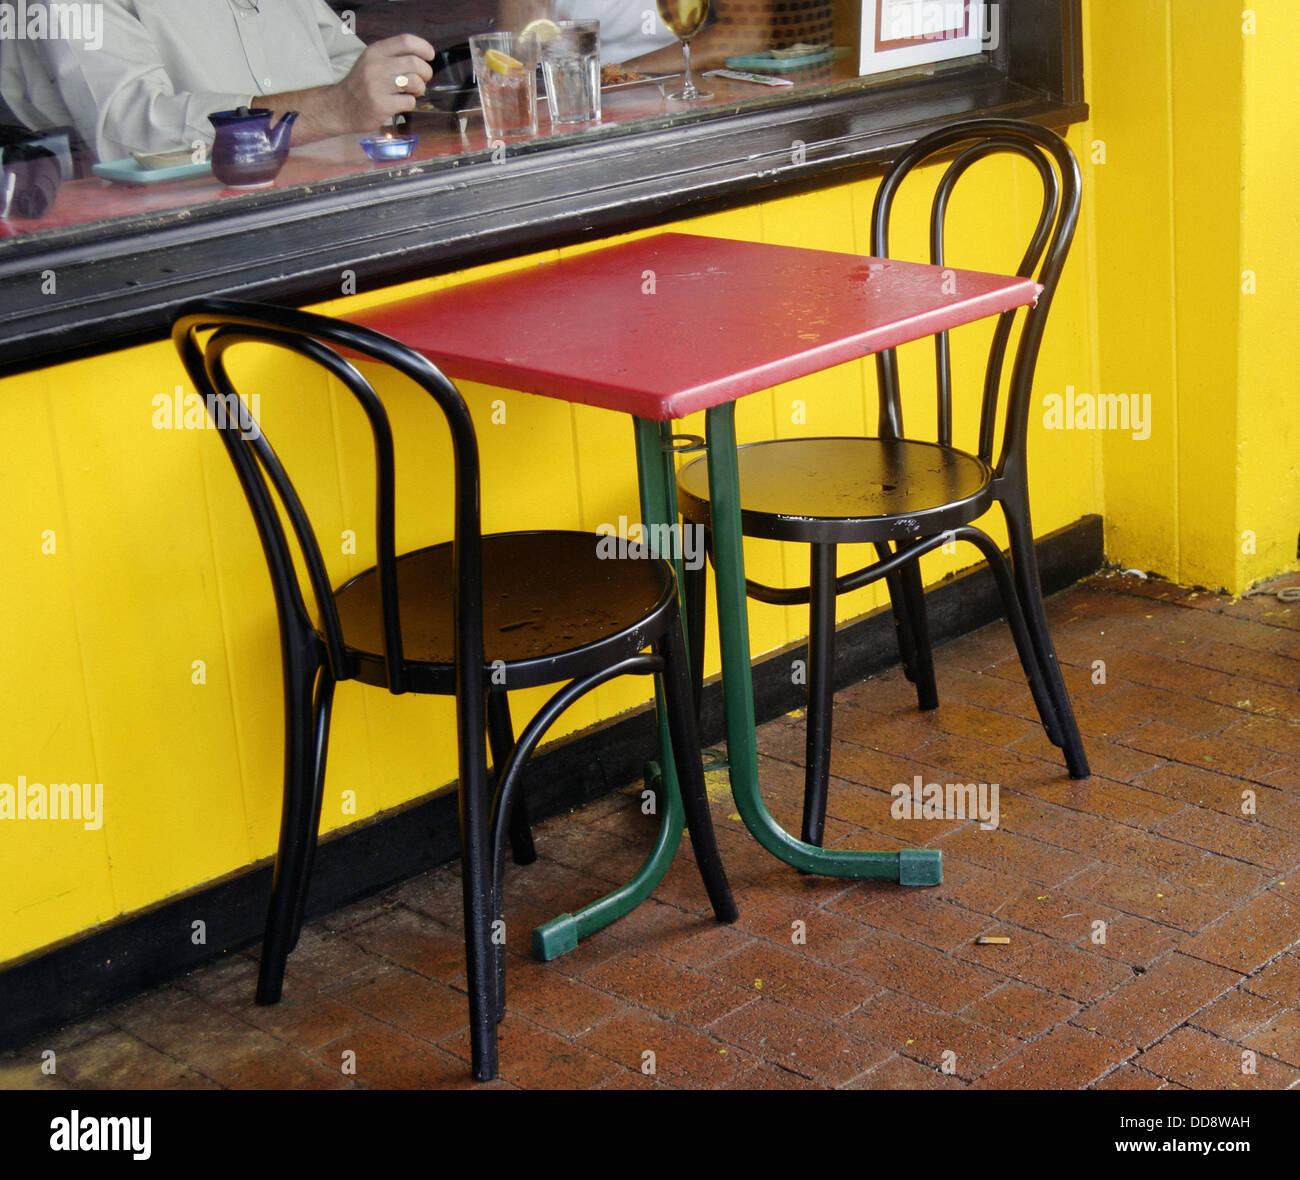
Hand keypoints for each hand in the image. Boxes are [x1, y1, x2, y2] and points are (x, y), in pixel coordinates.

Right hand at [259, 34, 436, 142]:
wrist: (340, 107)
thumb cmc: (361, 85)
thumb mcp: (371, 62)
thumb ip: (393, 57)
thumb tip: (422, 59)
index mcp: (375, 51)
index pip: (406, 41)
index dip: (423, 48)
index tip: (429, 56)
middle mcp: (376, 66)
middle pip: (414, 63)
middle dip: (425, 72)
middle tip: (423, 80)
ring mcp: (378, 86)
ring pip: (414, 82)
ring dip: (420, 89)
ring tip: (413, 92)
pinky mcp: (381, 105)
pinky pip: (409, 102)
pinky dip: (411, 103)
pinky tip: (401, 103)